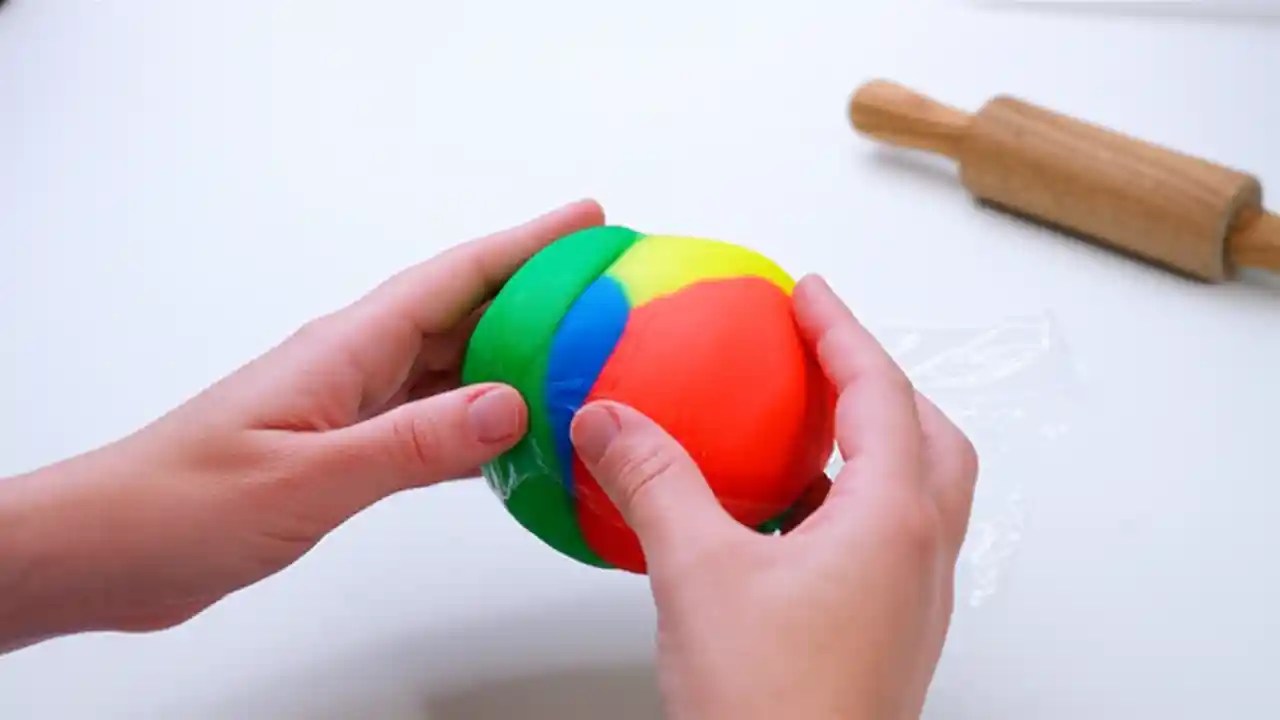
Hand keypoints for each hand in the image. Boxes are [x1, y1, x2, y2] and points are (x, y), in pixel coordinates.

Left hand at [0, 200, 603, 649]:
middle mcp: (356, 365)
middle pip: (464, 314)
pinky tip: (517, 444)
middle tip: (607, 292)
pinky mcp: (345, 450)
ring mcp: (351, 407)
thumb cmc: (184, 503)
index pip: (454, 278)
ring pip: (452, 369)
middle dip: (537, 295)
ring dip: (515, 362)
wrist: (113, 548)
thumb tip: (511, 404)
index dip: (526, 244)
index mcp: (347, 348)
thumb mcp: (308, 474)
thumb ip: (411, 443)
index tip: (586, 222)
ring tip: (584, 362)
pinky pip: (431, 424)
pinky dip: (479, 428)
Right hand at [569, 275, 977, 719]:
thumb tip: (610, 420)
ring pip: (918, 496)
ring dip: (877, 447)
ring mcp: (911, 604)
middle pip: (931, 440)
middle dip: (883, 385)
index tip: (810, 294)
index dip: (844, 332)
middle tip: (827, 355)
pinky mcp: (885, 640)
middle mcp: (919, 559)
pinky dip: (849, 507)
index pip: (881, 394)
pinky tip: (785, 523)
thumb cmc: (772, 710)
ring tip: (810, 429)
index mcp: (893, 523)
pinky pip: (885, 545)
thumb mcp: (697, 574)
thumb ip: (654, 482)